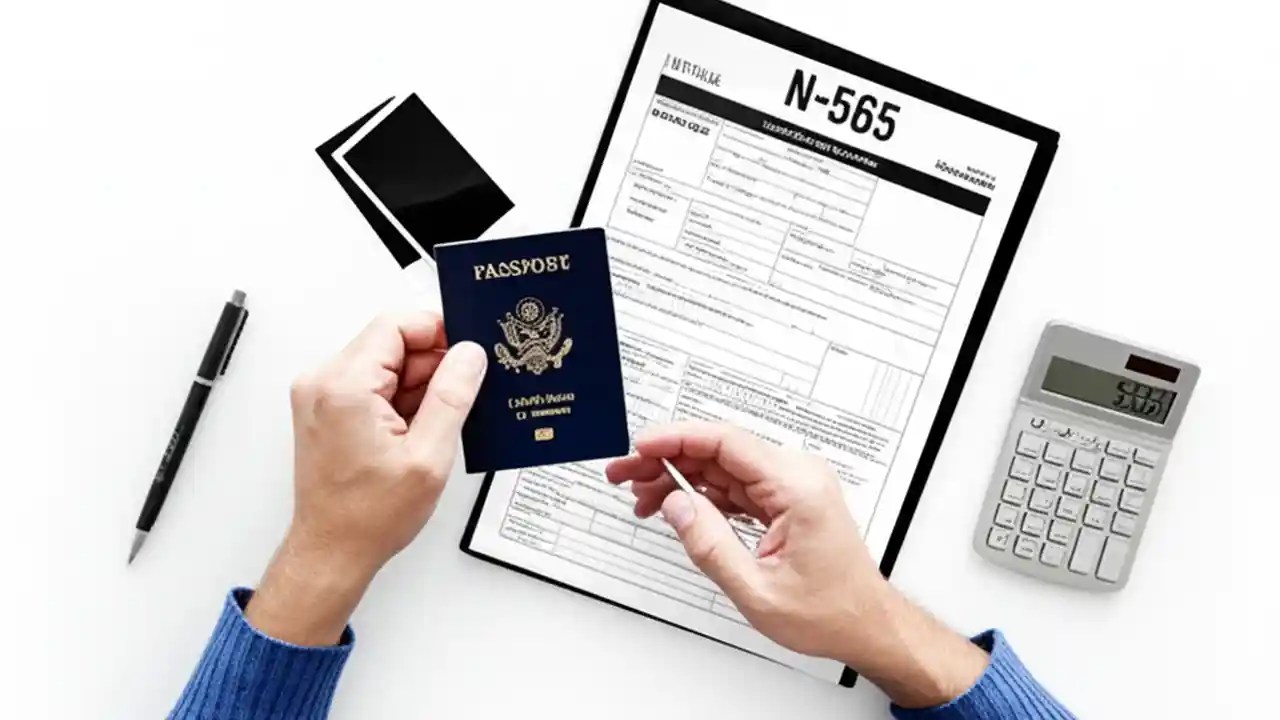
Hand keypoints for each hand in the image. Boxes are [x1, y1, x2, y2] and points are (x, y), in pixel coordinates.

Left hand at [245, 313, 486, 645]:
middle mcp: (324, 383)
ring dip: (417, 387)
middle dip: (432, 366)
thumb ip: (453, 396)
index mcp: (344, 387)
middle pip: (391, 343)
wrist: (332, 551)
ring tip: (432, 428)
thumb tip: (470, 355)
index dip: (438, 332)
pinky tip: (415, 432)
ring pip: (385, 364)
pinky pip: (372, 385)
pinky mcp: (327, 409)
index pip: (396, 325)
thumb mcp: (429, 456)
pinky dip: (400, 401)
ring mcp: (321, 396)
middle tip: (459, 399)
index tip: (467, 350)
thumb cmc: (367, 517)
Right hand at [605, 422, 986, 707]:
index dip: (677, 439)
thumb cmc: (830, 612)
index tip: (641, 446)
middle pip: (719, 450)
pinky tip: (674, 505)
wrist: (866, 624)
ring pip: (722, 467)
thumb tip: (674, 506)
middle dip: (666, 460)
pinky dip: (702, 494)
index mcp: (797, 488)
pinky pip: (735, 484)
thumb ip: (709, 544)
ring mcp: (793, 485)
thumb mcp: (756, 589)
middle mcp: (798, 476)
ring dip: (679, 478)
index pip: (727, 442)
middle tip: (625, 474)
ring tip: (641, 496)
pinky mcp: (786, 498)